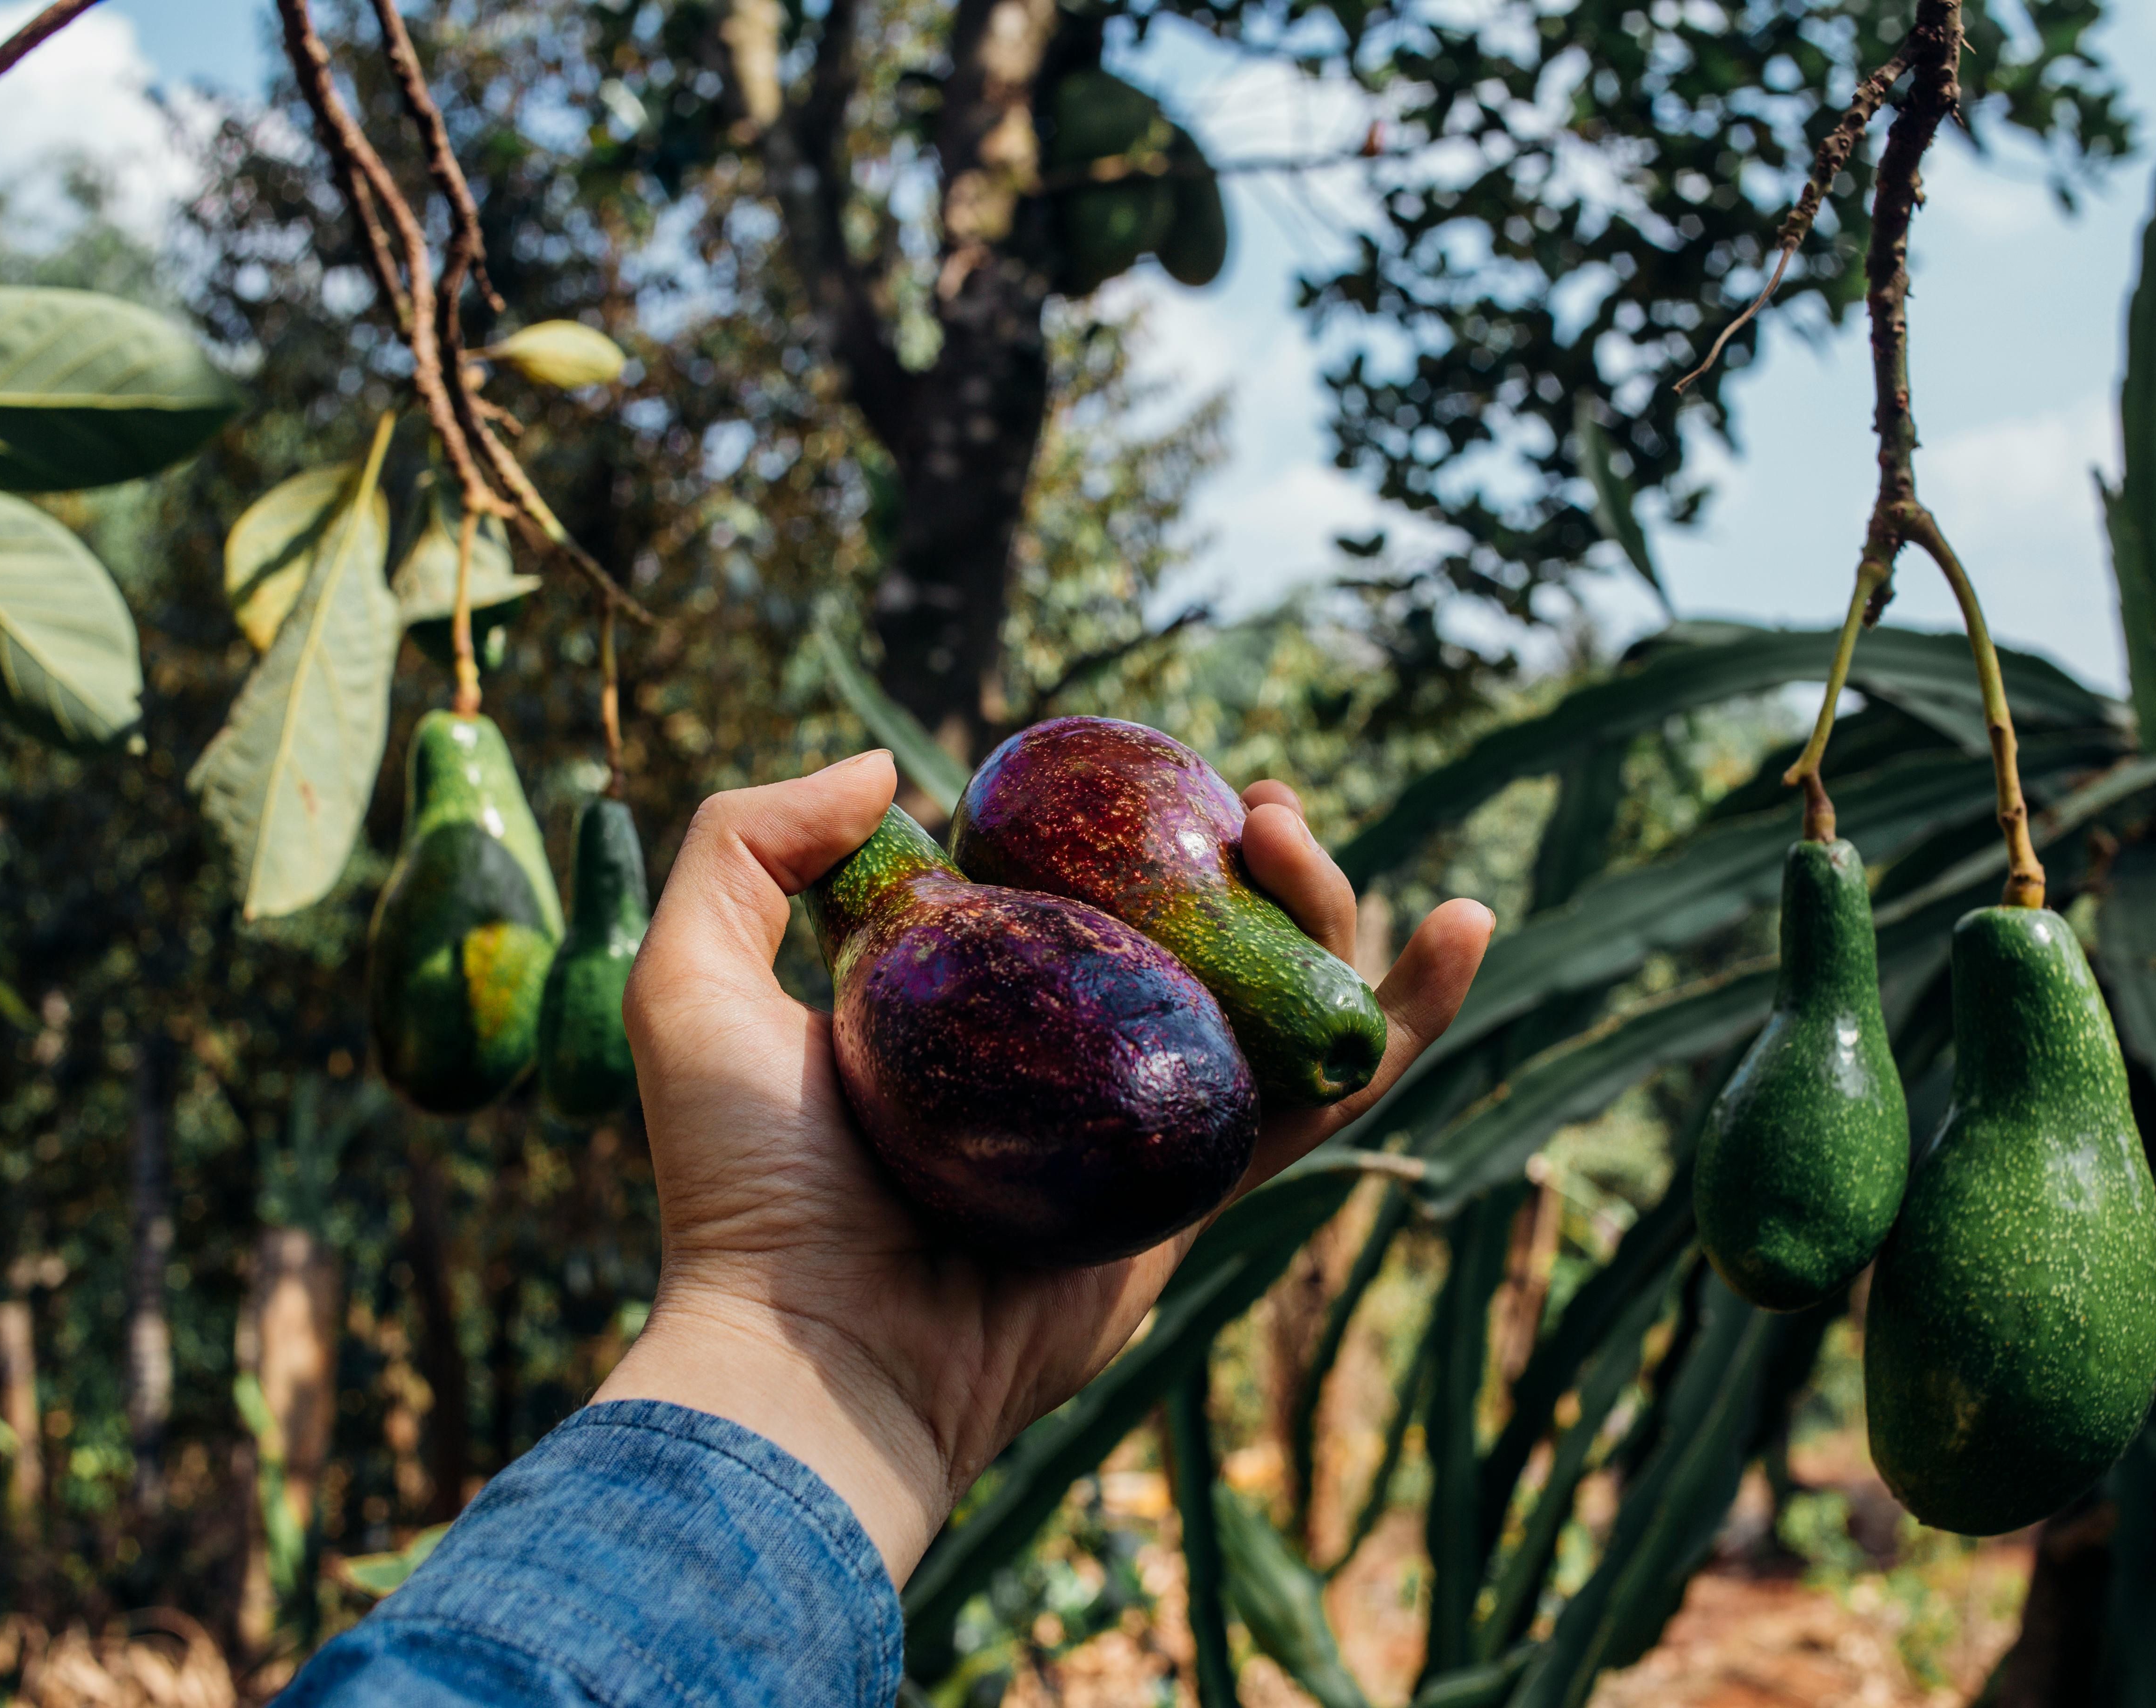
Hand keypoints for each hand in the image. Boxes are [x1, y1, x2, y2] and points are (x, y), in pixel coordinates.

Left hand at [593, 750, 1490, 1579]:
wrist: (813, 1354)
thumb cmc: (746, 1185)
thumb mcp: (691, 984)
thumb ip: (746, 846)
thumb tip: (890, 766)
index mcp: (972, 1005)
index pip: (1077, 888)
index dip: (1131, 823)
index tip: (1152, 773)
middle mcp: (1068, 1059)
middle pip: (1195, 933)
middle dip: (1245, 857)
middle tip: (1255, 810)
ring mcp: (1142, 1125)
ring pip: (1275, 1001)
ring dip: (1328, 910)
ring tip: (1305, 844)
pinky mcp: (1202, 1192)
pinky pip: (1325, 1098)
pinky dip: (1405, 1019)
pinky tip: (1464, 929)